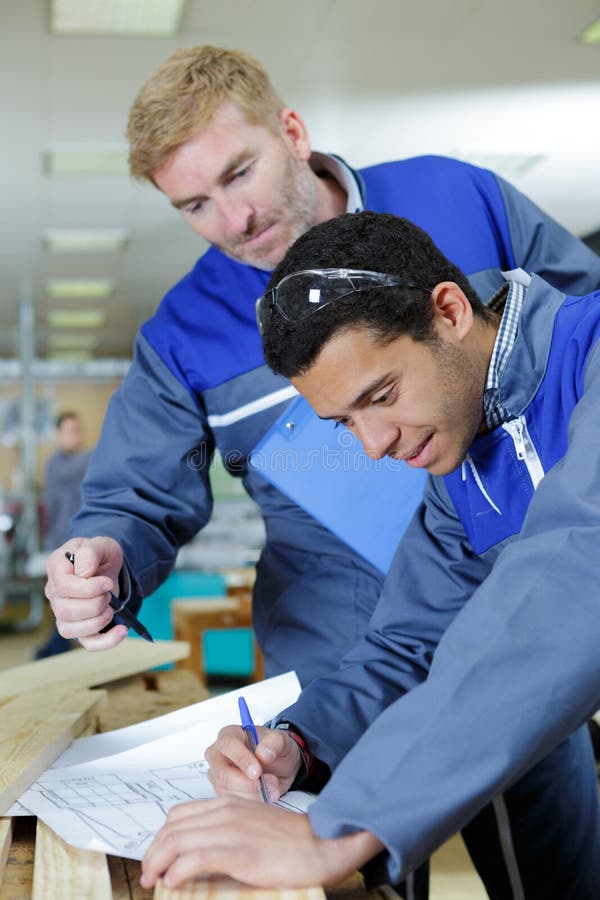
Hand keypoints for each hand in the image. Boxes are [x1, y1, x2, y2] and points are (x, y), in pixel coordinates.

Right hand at [44, 536, 128, 650]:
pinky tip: (122, 630)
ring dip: (98, 621)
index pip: (63, 587)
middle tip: (109, 594)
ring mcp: (64, 613)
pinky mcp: (80, 627)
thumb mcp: (100, 544)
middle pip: (64, 611)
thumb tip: (84, 573)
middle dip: (94, 605)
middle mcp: (55, 593)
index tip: (107, 582)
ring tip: (111, 608)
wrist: (109, 566)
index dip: (88, 588)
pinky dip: (107, 641)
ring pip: (69, 630)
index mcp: (56, 568)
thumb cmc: (101, 554)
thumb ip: (90, 552)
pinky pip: (88, 643)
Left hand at [140, 795, 383, 889]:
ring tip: (154, 881)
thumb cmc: (293, 840)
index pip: (180, 814)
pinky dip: (178, 871)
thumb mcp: (255, 824)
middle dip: (154, 851)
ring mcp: (232, 830)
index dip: (162, 837)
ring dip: (158, 862)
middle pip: (173, 827)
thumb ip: (230, 829)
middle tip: (148, 874)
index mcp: (229, 803)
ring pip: (178, 841)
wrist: (323, 842)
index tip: (156, 857)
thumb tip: (202, 851)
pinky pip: (195, 858)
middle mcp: (226, 811)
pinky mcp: (240, 852)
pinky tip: (173, 883)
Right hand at [205, 724, 301, 800]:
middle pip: (223, 773)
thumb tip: (263, 753)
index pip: (228, 745)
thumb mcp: (282, 740)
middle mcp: (218, 755)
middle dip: (248, 783)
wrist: (279, 765)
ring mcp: (218, 775)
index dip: (242, 759)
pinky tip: (266, 794)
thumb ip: (275, 743)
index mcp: (229, 734)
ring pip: (228, 791)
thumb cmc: (274, 748)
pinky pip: (234, 801)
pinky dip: (252, 801)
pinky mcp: (223, 792)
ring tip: (274, 788)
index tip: (258, 772)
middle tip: (271, 783)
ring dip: (253, 794)